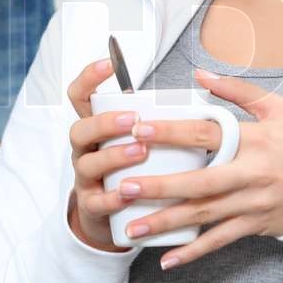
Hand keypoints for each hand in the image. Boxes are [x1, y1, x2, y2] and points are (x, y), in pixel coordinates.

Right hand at [64, 56, 143, 252]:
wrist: (116, 219)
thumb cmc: (136, 169)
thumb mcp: (139, 139)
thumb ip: (160, 116)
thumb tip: (203, 83)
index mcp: (96, 129)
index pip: (80, 97)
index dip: (89, 78)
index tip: (110, 63)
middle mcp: (86, 151)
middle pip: (79, 130)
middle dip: (104, 122)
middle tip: (133, 119)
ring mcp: (86, 179)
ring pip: (88, 164)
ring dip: (113, 157)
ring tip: (140, 152)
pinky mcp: (93, 207)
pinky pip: (97, 202)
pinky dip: (113, 198)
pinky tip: (128, 194)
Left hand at [119, 68, 282, 269]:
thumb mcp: (280, 109)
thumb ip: (238, 91)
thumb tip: (199, 74)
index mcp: (255, 140)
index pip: (205, 135)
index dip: (171, 133)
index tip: (138, 132)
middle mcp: (252, 174)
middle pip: (199, 183)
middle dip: (159, 187)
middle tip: (123, 189)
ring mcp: (253, 204)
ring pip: (203, 216)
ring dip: (165, 224)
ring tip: (131, 229)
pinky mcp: (255, 226)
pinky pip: (219, 242)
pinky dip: (193, 252)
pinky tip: (166, 261)